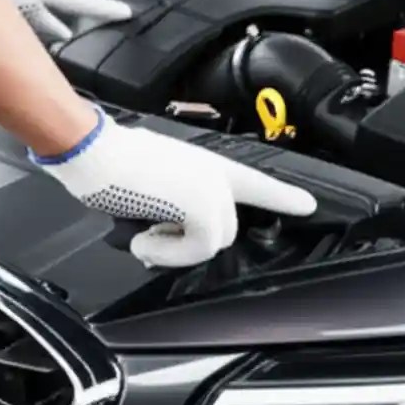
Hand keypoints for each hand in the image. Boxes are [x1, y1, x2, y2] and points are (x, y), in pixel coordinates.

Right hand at [32, 110, 317, 267]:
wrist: (95, 150)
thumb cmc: (110, 161)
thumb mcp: (152, 185)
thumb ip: (170, 208)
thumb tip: (159, 241)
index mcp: (208, 166)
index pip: (255, 182)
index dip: (282, 197)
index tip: (308, 206)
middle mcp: (217, 175)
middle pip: (224, 231)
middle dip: (187, 246)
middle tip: (149, 239)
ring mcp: (213, 190)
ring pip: (211, 244)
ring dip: (173, 251)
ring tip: (142, 233)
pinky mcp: (202, 208)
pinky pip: (196, 250)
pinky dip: (166, 253)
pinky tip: (141, 236)